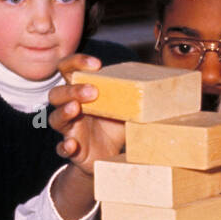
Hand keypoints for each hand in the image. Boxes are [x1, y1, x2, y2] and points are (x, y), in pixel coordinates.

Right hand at [49, 53, 127, 176]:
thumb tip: (165, 85)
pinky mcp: (71, 149)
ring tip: (76, 108)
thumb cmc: (114, 126)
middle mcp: (71, 108)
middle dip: (72, 89)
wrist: (110, 156)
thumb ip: (135, 96)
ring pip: (55, 118)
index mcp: (81, 93)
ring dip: (64, 111)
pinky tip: (72, 144)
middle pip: (57, 94)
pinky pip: (61, 148)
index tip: (97, 65)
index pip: (68, 70)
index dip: (77, 63)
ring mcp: (69, 129)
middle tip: (93, 91)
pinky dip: (64, 146)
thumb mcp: (127, 109)